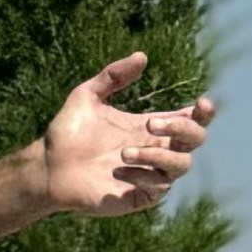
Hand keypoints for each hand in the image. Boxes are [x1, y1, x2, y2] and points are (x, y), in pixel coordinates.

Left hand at [40, 53, 216, 215]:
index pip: (190, 118)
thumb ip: (113, 76)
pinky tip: (118, 171)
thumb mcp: (87, 96)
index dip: (203, 112)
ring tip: (123, 152)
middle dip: (181, 128)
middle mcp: (156, 149)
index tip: (201, 103)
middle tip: (151, 123)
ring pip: (181, 164)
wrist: (47, 166)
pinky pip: (159, 187)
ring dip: (157, 155)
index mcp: (149, 126)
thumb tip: (142, 56)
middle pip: (195, 138)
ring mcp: (151, 174)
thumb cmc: (67, 132)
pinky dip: (143, 176)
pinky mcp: (141, 196)